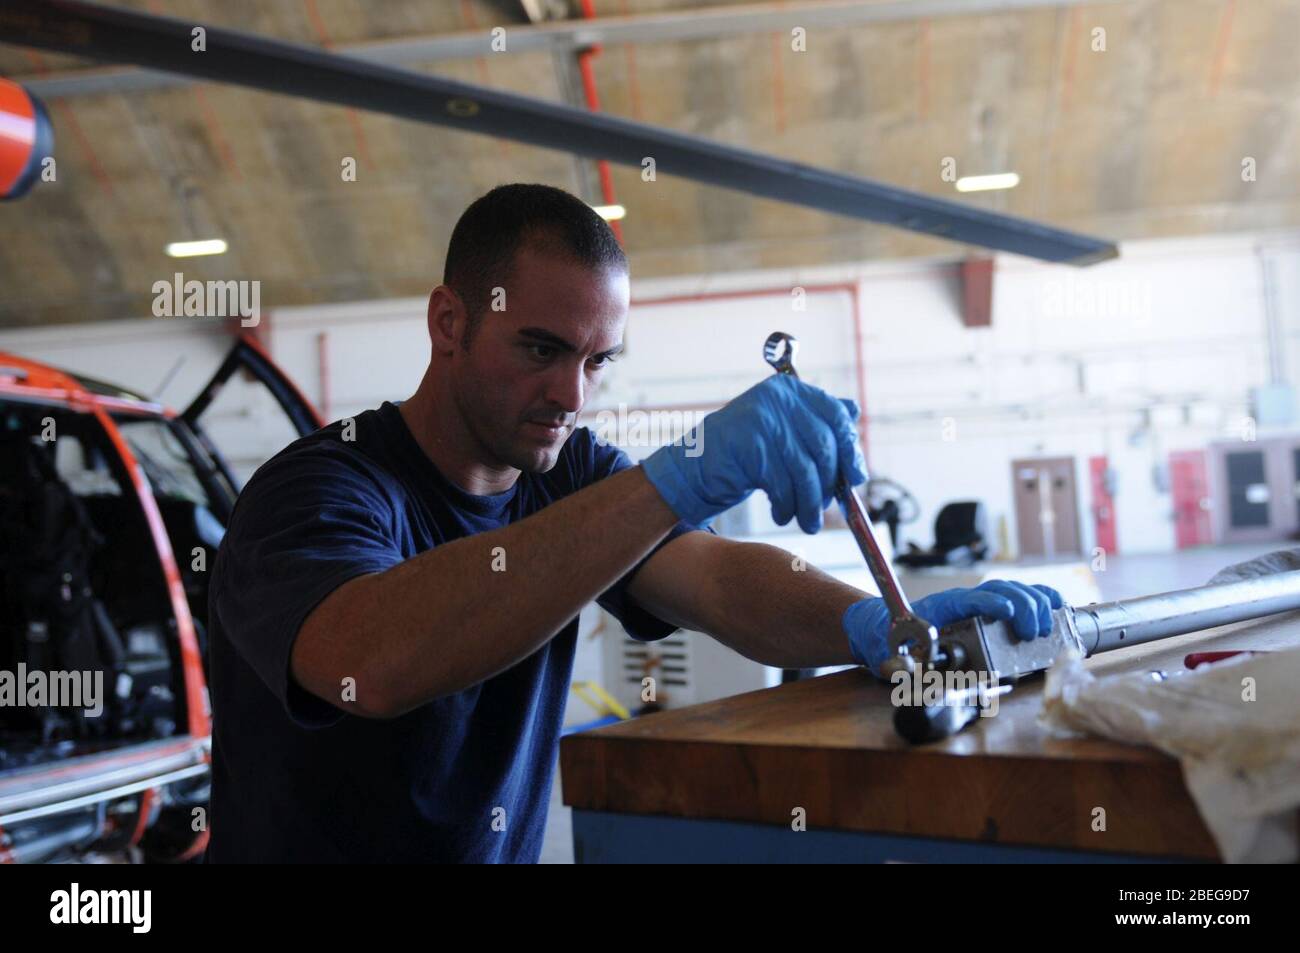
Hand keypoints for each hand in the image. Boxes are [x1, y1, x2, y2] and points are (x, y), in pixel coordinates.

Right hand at [641, 375, 865, 531]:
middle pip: (823, 446)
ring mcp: (761, 420)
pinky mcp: (748, 446)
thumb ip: (815, 418)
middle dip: (828, 484)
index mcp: (789, 389)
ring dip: (809, 503)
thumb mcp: (783, 429)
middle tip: (824, 508)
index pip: (835, 415)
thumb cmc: (745, 453)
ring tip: (807, 521)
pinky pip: (781, 484)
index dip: (850, 449)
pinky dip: (786, 505)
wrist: (697, 467)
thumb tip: (854, 410)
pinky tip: (782, 514)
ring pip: (804, 470)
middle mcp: (777, 398)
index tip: (856, 477)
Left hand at [842, 580, 1064, 674]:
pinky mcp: (986, 610)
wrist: (879, 628)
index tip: (1010, 614)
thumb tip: (911, 671)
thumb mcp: (890, 655)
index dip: (992, 603)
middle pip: (999, 589)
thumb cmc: (887, 641)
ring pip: (1011, 588)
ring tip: (1046, 627)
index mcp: (941, 608)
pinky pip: (1016, 597)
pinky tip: (1056, 607)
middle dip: (1024, 606)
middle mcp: (962, 600)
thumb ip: (901, 664)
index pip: (971, 598)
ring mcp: (975, 603)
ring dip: (1035, 602)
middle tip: (1035, 633)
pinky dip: (1038, 598)